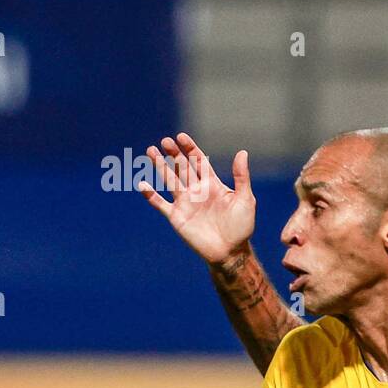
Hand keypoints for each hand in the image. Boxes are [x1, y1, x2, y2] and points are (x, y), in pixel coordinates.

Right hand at [138, 132, 256, 264]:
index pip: (199, 161)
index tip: (181, 136)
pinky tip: (142, 184)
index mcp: (213, 184)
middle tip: (165, 141)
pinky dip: (151, 195)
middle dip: (174, 154)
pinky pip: (160, 204)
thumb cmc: (242, 227)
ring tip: (151, 151)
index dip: (190, 148)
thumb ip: (241, 176)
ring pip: (169, 180)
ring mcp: (185, 203)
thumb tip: (242, 152)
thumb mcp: (245, 199)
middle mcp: (197, 191)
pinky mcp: (176, 217)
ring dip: (160, 166)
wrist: (230, 251)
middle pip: (182, 167)